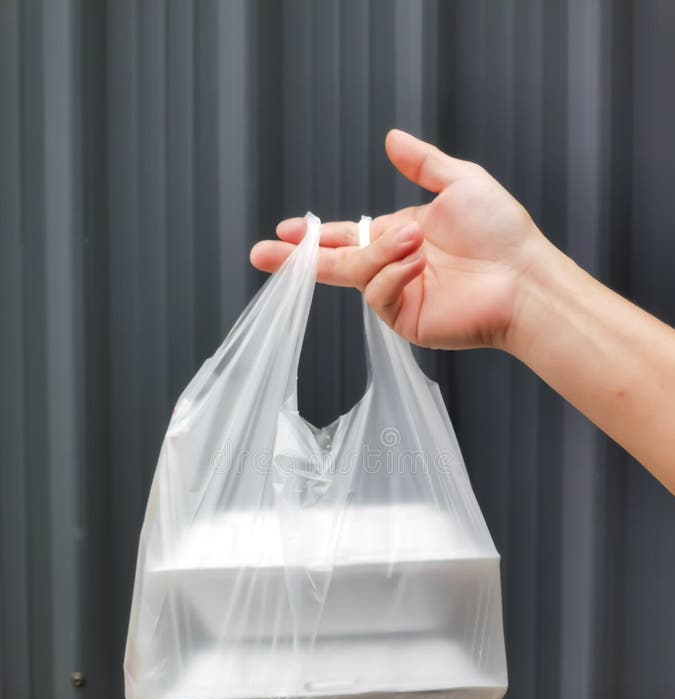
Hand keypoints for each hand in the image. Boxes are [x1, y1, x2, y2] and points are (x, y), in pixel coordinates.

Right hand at [250, 129, 545, 349]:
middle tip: (263, 254)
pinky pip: (379, 294)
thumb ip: (422, 163)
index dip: (315, 236)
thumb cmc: (501, 233)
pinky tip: (419, 264)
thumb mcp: (460, 182)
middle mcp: (394, 266)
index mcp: (401, 236)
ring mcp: (398, 295)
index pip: (348, 236)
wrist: (524, 278)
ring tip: (418, 243)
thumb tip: (390, 139)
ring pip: (360, 273)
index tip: (283, 232)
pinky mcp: (405, 319)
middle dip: (298, 260)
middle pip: (335, 264)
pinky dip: (394, 274)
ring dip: (381, 252)